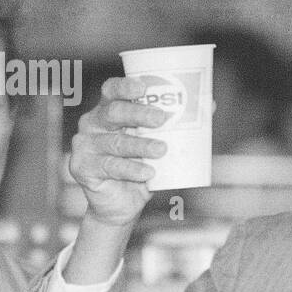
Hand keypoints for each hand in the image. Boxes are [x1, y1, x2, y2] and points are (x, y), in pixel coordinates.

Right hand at [69, 76, 168, 227]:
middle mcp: (92, 124)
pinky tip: (148, 173)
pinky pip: (109, 166)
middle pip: (113, 112)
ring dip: (140, 145)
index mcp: (108, 110)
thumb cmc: (140, 168)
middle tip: (162, 119)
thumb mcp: (158, 144)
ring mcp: (84, 145)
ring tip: (162, 150)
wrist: (121, 206)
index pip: (111, 90)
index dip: (125, 86)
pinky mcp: (81, 167)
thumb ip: (177, 126)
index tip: (144, 87)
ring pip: (115, 142)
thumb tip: (210, 105)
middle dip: (138, 113)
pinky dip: (131, 169)